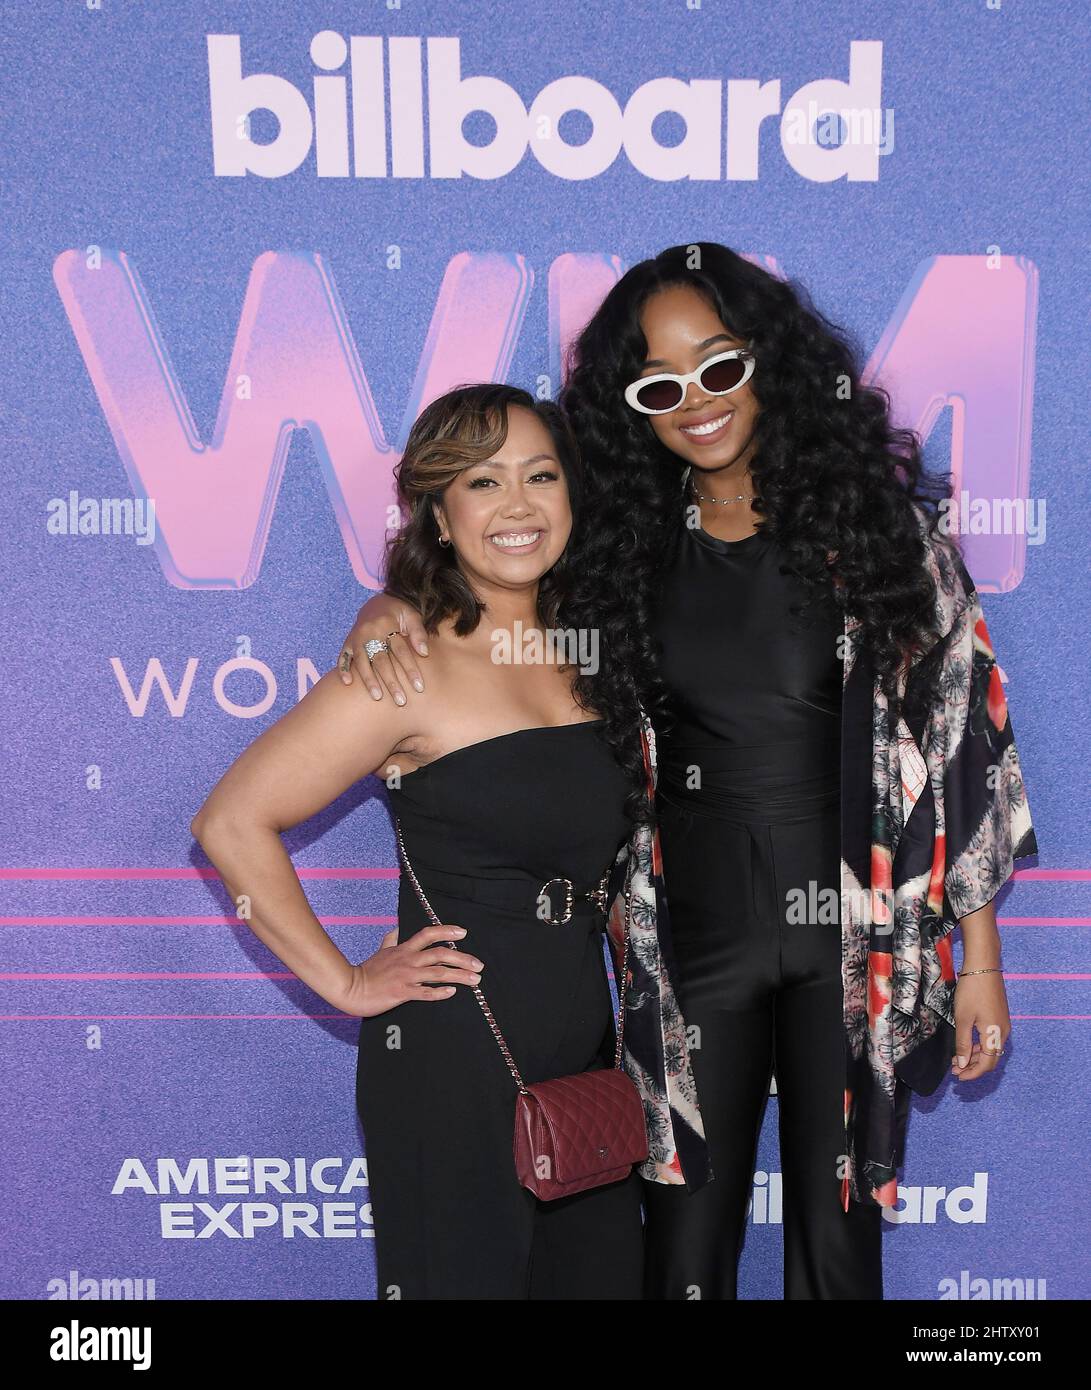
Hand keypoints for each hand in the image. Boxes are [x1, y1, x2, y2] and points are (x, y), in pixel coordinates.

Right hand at [336, 925, 483, 1017]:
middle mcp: (408, 960)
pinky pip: (424, 992)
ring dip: (459, 975)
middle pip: (440, 954)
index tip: (463, 932)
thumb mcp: (380, 952)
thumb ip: (391, 940)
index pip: (428, 934)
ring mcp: (406, 976)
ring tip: (475, 980)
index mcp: (404, 950)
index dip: (447, 930)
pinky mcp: (401, 993)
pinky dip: (439, 992)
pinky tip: (452, 992)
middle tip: (479, 964)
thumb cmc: (366, 972)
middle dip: (462, 958)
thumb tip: (397, 929)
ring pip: (438, 973)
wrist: (351, 988)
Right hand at [337, 594, 429, 702]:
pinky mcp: (348, 642)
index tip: (419, 687)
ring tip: (378, 697)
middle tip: (401, 701)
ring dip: (369, 680)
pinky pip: (343, 657)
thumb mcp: (412, 615)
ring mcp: (356, 638)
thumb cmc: (399, 612)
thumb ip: (419, 632)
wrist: (376, 603)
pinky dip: (343, 669)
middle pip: (381, 660)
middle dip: (391, 682)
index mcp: (387, 624)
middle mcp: (369, 632)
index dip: (410, 669)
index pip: (401, 651)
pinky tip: (347, 683)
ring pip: (362, 662)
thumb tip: (424, 652)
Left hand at [951, 971, 1010, 1080]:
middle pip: (991, 1059)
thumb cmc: (971, 991)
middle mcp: (1003, 1032)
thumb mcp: (962, 1018)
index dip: (972, 1073)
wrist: (984, 967)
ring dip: (975, 1056)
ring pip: (991, 1049)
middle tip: (955, 1070)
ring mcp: (1003, 1025)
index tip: (957, 1077)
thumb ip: (962, 1043)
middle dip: (973, 1067)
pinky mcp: (999, 1017)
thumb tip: (962, 1063)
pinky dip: (979, 1045)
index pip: (987, 1064)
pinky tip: (966, 1044)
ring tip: (957, 1059)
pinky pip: (991, 1039)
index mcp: (995, 1035)